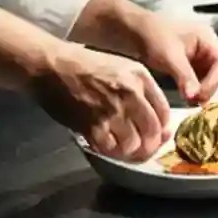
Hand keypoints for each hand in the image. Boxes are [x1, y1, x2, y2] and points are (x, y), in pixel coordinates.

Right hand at [31, 45, 170, 161]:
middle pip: (152, 132)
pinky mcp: (92, 124)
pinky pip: (110, 149)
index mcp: (140, 77)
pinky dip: (111, 152)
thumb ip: (141, 90)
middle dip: (150, 146)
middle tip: (143, 149)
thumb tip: (155, 119)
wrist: (52, 65)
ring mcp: (111, 110)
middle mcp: (130, 93)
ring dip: (130, 151)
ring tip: (124, 149)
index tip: (158, 136)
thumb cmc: (85, 65)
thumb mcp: (122, 66)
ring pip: (133, 144)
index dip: (163, 129)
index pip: (164, 112)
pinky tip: (108, 146)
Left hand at [132, 15, 217, 104]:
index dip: (215, 79)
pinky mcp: (190, 66)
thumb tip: (194, 96)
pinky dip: (194, 90)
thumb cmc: (152, 35)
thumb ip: (185, 76)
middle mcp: (206, 47)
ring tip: (191, 101)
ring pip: (209, 78)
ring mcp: (199, 57)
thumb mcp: (170, 56)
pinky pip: (198, 80)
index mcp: (207, 38)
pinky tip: (186, 97)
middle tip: (196, 101)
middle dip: (209, 87)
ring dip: (202, 90)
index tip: (202, 94)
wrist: (134, 31)